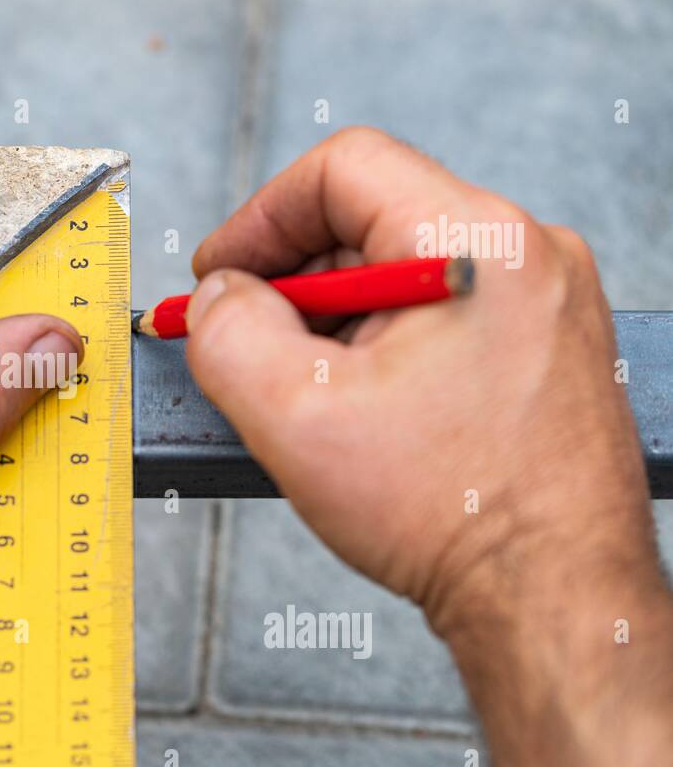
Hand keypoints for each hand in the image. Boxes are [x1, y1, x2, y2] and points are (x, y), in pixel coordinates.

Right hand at [184, 127, 672, 766]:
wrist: (552, 597)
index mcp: (477, 243)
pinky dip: (380, 344)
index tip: (219, 273)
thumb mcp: (294, 415)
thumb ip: (226, 332)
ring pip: (402, 269)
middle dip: (290, 276)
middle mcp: (528, 255)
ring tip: (303, 390)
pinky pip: (438, 312)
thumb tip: (215, 296)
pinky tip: (357, 405)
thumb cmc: (452, 513)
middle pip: (372, 218)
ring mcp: (546, 302)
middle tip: (243, 341)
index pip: (344, 169)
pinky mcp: (546, 347)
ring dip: (332, 317)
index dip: (260, 217)